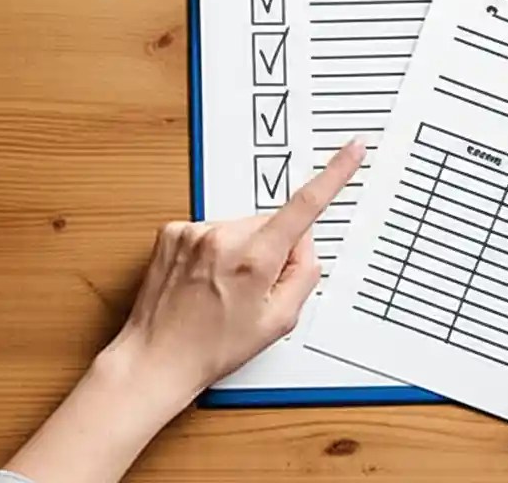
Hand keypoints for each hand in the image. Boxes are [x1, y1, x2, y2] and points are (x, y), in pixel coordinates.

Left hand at [105, 139, 366, 404]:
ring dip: (240, 252)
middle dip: (273, 249)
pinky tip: (203, 281)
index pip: (305, 205)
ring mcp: (194, 232)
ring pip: (240, 228)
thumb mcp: (278, 322)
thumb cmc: (212, 348)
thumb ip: (304, 275)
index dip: (335, 173)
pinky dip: (214, 252)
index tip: (352, 149)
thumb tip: (304, 244)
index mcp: (254, 260)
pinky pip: (211, 232)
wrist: (155, 358)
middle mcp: (222, 237)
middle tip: (254, 291)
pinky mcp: (172, 232)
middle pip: (271, 224)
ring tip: (222, 290)